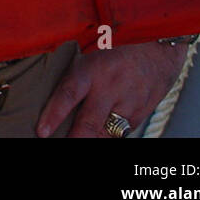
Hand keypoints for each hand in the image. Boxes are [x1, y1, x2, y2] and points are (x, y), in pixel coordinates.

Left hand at [36, 41, 186, 137]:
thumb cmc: (112, 55)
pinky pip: (118, 134)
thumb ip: (72, 80)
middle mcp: (110, 88)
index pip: (69, 94)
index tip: (42, 132)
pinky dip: (105, 137)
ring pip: (105, 134)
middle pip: (89, 123)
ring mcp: (127, 105)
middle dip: (74, 139)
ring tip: (76, 139)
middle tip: (59, 145)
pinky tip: (97, 135)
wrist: (157, 55)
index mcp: (91, 70)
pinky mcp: (138, 117)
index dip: (54, 115)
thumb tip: (47, 103)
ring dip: (90, 140)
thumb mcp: (89, 58)